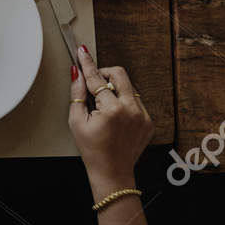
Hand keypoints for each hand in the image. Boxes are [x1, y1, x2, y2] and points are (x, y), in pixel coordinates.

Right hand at [68, 46, 152, 196]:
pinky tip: (115, 118)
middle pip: (119, 74)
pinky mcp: (148, 121)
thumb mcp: (76, 122)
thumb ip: (77, 94)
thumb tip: (76, 73)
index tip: (83, 52)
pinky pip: (135, 101)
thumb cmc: (92, 151)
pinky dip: (124, 102)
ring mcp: (143, 115)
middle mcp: (131, 109)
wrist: (112, 172)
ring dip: (114, 89)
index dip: (87, 63)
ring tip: (103, 107)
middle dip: (104, 73)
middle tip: (94, 83)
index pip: (96, 78)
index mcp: (112, 110)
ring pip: (129, 86)